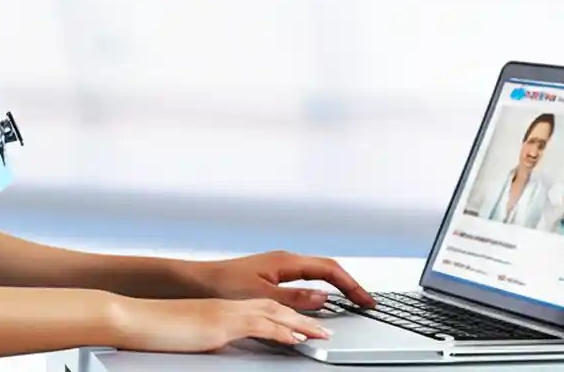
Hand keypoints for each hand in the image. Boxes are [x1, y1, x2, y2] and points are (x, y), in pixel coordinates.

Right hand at [110, 296, 331, 352]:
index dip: (287, 317)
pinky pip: (258, 326)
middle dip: (303, 319)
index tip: (304, 327)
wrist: (136, 318)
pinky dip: (281, 331)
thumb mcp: (191, 334)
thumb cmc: (156, 328)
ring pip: (273, 314)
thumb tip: (218, 344)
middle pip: (275, 309)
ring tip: (321, 334)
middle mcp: (228, 306)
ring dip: (301, 324)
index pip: (262, 309)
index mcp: (222, 308)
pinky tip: (295, 339)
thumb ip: (210, 337)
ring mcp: (225, 312)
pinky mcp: (220, 323)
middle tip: (324, 329)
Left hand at [188, 250, 376, 310]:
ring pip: (317, 272)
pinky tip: (322, 298)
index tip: (366, 301)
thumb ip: (295, 298)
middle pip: (327, 268)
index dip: (351, 286)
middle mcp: (285, 260)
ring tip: (352, 300)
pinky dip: (321, 287)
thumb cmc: (223, 285)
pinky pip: (305, 278)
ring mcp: (279, 266)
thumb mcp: (262, 296)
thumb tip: (324, 298)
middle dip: (349, 284)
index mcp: (286, 262)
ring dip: (337, 285)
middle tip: (367, 302)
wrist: (196, 281)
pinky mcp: (272, 274)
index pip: (329, 270)